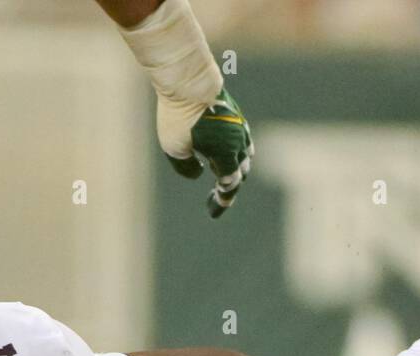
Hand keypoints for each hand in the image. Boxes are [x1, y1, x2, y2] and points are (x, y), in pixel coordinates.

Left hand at [162, 87, 253, 217]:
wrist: (188, 79)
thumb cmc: (179, 116)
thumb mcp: (175, 149)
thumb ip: (187, 168)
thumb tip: (200, 173)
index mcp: (227, 155)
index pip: (229, 185)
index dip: (222, 201)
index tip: (213, 213)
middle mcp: (238, 142)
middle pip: (240, 172)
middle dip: (229, 187)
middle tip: (217, 198)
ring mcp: (238, 126)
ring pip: (244, 154)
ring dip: (237, 168)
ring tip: (229, 177)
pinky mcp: (234, 114)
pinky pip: (241, 138)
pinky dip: (236, 150)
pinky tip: (229, 150)